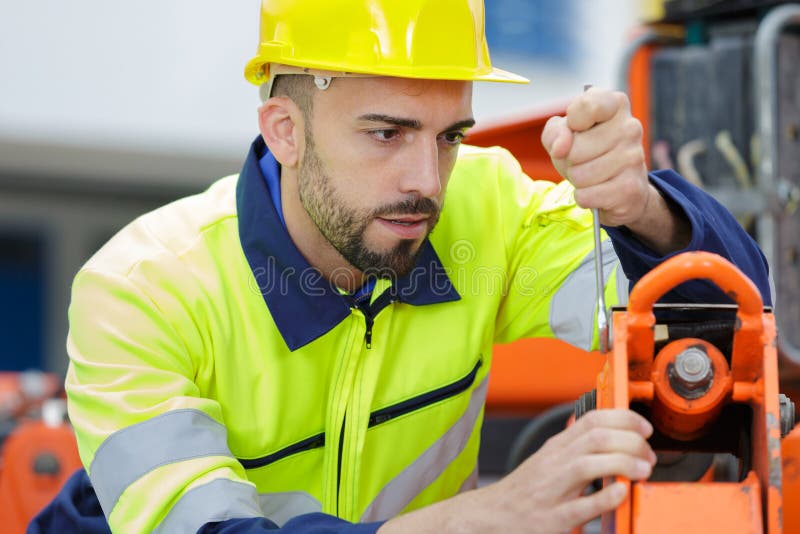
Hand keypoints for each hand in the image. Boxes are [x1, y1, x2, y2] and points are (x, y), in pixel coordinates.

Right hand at [478, 409, 655, 532]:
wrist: (491, 515)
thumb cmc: (525, 490)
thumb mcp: (548, 459)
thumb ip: (574, 445)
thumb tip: (605, 429)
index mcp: (557, 447)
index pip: (592, 419)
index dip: (624, 418)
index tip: (645, 428)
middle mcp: (555, 463)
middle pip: (596, 438)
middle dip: (631, 441)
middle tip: (648, 455)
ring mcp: (553, 490)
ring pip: (588, 464)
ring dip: (622, 463)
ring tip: (643, 470)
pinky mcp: (553, 518)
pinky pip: (582, 505)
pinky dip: (606, 497)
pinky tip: (621, 492)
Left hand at [541, 88, 690, 253]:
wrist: (620, 187)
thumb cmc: (587, 154)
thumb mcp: (563, 137)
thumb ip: (554, 133)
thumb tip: (561, 147)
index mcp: (615, 104)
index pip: (585, 106)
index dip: (571, 123)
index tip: (577, 128)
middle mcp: (630, 127)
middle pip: (574, 149)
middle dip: (570, 160)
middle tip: (585, 160)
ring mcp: (634, 157)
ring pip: (579, 175)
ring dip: (577, 180)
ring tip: (592, 175)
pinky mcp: (631, 188)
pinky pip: (586, 196)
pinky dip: (584, 198)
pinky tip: (598, 192)